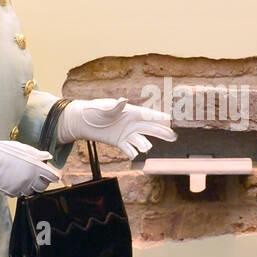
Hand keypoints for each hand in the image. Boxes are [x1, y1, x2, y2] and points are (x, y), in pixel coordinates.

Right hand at [0, 137, 60, 196]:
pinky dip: (21, 189)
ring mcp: (20, 187)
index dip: (53, 176)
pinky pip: (21, 194)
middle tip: (38, 175)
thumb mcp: (19, 147)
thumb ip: (35, 153)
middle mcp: (29, 179)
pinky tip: (15, 180)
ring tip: (24, 176)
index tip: (54, 175)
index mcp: (33, 166)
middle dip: (43, 181)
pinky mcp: (11, 192)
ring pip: (32, 192)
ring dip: (32, 186)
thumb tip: (47, 156)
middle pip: (43, 186)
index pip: (51, 176)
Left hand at [57, 98, 177, 157]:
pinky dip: (132, 152)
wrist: (83, 121)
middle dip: (162, 132)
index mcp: (131, 112)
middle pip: (150, 128)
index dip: (159, 118)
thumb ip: (115, 106)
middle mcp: (131, 123)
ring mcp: (126, 133)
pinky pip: (129, 149)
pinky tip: (134, 155)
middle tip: (173, 136)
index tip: (171, 120)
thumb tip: (123, 100)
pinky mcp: (120, 142)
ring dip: (144, 144)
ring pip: (140, 140)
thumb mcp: (104, 107)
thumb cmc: (94, 110)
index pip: (148, 115)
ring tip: (146, 147)